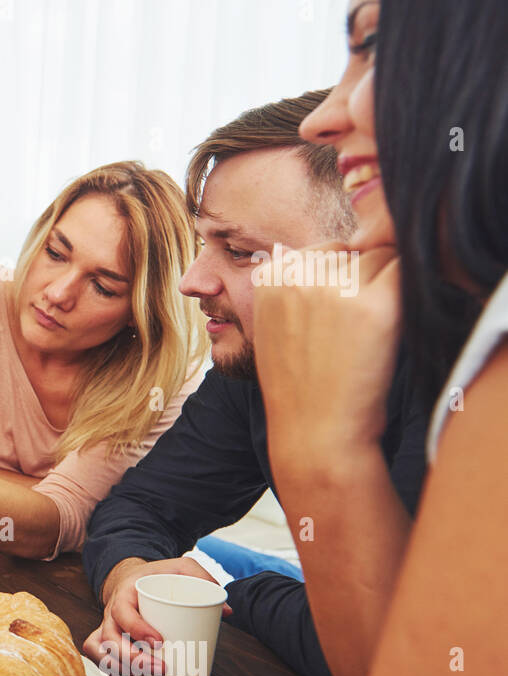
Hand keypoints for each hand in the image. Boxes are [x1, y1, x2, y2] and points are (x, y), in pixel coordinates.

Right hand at [81, 556, 226, 675]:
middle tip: (161, 667)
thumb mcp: (179, 568)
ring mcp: (107, 629)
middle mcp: (110, 613)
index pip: (122, 612)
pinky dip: (113, 670)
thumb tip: (227, 611)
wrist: (132, 579)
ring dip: (123, 668)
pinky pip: (100, 658)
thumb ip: (202, 579)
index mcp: (125, 593)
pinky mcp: (109, 642)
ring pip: (100, 652)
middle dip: (133, 659)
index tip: (159, 641)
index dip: (136, 628)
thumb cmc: (156, 576)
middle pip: (109, 639)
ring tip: (152, 675)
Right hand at [252, 241, 400, 463]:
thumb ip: (301, 284)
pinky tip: (383, 334)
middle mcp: (298, 274)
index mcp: (270, 276)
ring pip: (383, 260)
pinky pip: (405, 274)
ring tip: (362, 338)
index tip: (327, 325)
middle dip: (362, 282)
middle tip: (345, 336)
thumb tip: (355, 241)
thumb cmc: (304, 385)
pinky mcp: (374, 305)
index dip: (339, 283)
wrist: (314, 433)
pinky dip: (404, 300)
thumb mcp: (279, 326)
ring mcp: (335, 287)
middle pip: (355, 251)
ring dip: (385, 292)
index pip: (326, 250)